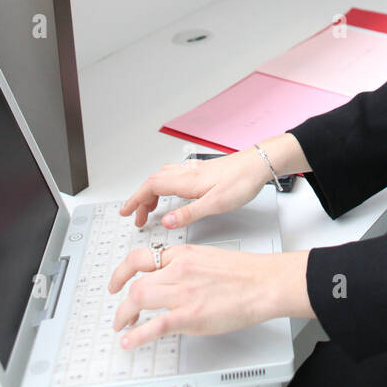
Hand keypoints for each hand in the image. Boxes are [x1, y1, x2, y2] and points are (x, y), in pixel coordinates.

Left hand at [108, 246, 312, 346]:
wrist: (263, 282)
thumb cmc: (243, 272)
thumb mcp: (207, 256)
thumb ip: (184, 265)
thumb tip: (169, 276)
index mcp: (182, 254)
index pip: (140, 258)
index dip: (122, 271)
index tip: (117, 281)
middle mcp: (178, 270)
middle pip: (136, 282)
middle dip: (122, 299)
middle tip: (120, 311)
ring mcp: (182, 293)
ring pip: (139, 298)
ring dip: (124, 315)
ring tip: (123, 326)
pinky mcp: (189, 315)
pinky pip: (154, 325)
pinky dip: (137, 335)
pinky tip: (129, 341)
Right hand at [120, 152, 267, 230]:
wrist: (260, 164)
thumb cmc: (242, 181)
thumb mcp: (216, 203)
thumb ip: (189, 213)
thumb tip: (167, 222)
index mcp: (187, 181)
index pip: (151, 187)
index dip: (135, 199)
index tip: (126, 211)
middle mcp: (188, 172)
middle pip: (154, 181)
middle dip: (141, 198)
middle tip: (137, 216)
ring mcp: (195, 170)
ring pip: (164, 177)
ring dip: (152, 192)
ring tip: (150, 208)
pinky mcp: (203, 171)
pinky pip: (175, 176)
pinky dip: (165, 186)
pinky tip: (172, 193)